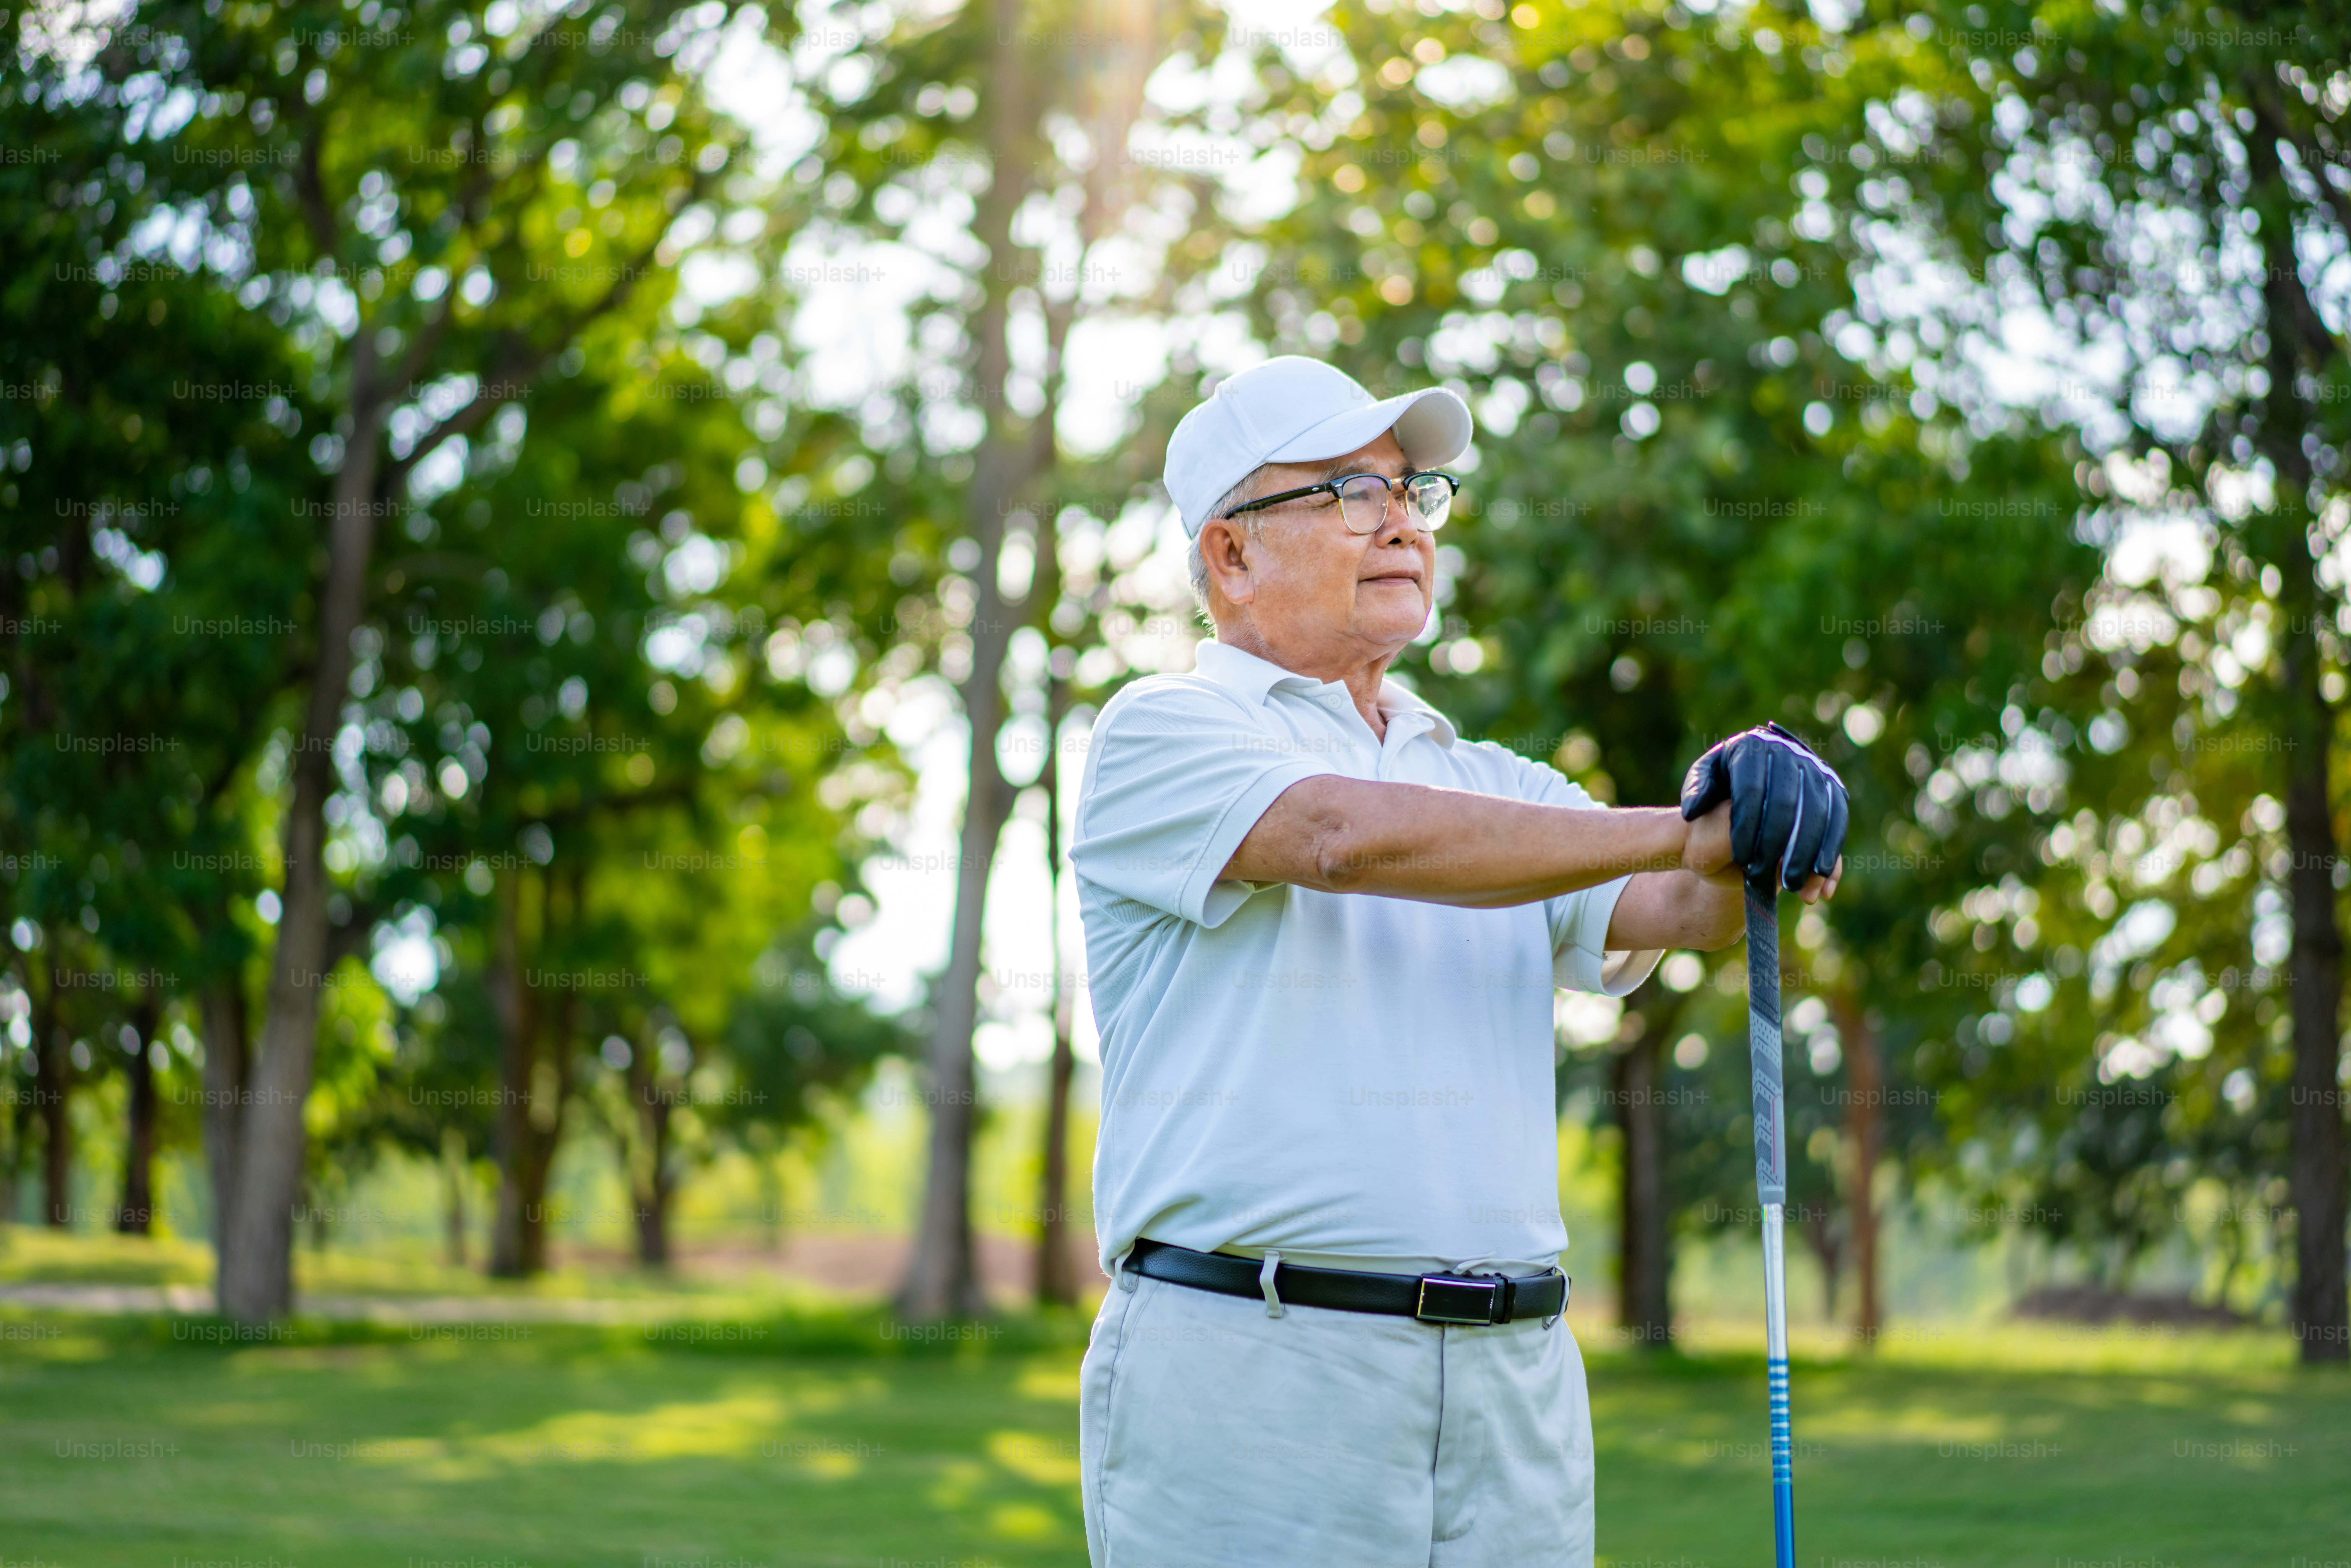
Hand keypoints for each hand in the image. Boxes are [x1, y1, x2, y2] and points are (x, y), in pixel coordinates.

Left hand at [1679, 721, 1849, 895]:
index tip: (1740, 858)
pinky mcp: (1834, 786)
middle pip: (1786, 803)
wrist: (1761, 768)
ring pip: (1817, 812)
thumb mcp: (1704, 778)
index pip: (1751, 789)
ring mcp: (1816, 768)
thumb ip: (1695, 792)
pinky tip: (1821, 876)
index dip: (1746, 826)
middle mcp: (1789, 753)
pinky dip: (1831, 848)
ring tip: (1792, 884)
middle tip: (1763, 875)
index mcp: (1752, 748)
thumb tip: (1693, 811)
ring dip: (1806, 852)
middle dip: (1775, 844)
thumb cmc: (1726, 778)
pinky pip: (1838, 818)